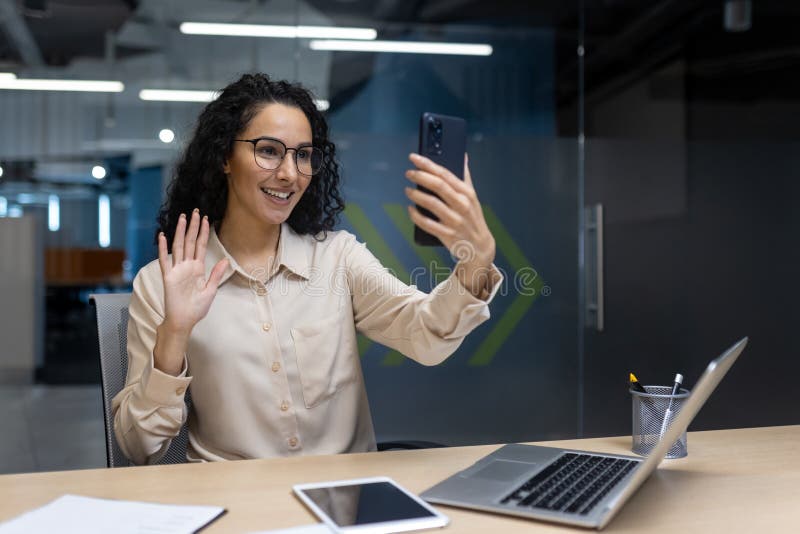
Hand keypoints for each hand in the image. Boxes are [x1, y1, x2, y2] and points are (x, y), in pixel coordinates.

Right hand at [153, 210, 227, 374]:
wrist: (184, 321)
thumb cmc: (196, 308)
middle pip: (190, 242)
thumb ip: (216, 274)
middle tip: (195, 211)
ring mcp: (177, 270)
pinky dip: (163, 248)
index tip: (206, 219)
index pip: (201, 246)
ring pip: (178, 247)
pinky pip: (164, 260)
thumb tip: (225, 260)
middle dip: (193, 227)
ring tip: (182, 218)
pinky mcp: (168, 277)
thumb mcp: (211, 290)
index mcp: (197, 268)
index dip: (203, 233)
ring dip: (180, 232)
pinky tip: (162, 236)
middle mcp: (187, 266)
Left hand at [405, 153, 495, 296]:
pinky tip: (410, 209)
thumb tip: (463, 156)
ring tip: (408, 190)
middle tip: (409, 173)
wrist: (480, 247)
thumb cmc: (472, 218)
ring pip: (431, 204)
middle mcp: (462, 205)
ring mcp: (455, 220)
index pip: (445, 174)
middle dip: (420, 177)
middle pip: (438, 186)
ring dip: (417, 195)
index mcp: (467, 193)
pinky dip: (416, 216)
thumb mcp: (472, 196)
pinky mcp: (447, 235)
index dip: (427, 164)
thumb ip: (465, 176)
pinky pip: (427, 223)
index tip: (414, 158)